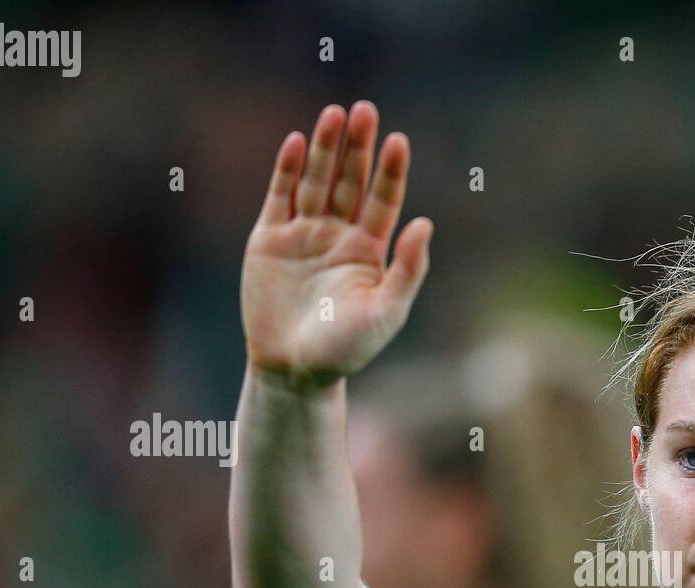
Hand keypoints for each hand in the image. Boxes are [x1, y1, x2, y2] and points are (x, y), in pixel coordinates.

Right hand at [240, 101, 432, 389]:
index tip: (399, 141)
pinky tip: (295, 143)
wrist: (294, 370)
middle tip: (365, 110)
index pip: (382, 201)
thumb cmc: (346, 349)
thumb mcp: (386, 312)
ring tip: (334, 114)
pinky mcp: (269, 239)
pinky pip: (279, 197)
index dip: (390, 171)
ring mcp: (303, 234)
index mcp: (369, 251)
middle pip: (350, 181)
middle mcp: (337, 236)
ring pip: (315, 181)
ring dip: (324, 148)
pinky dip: (286, 170)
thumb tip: (425, 223)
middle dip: (357, 148)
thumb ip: (407, 270)